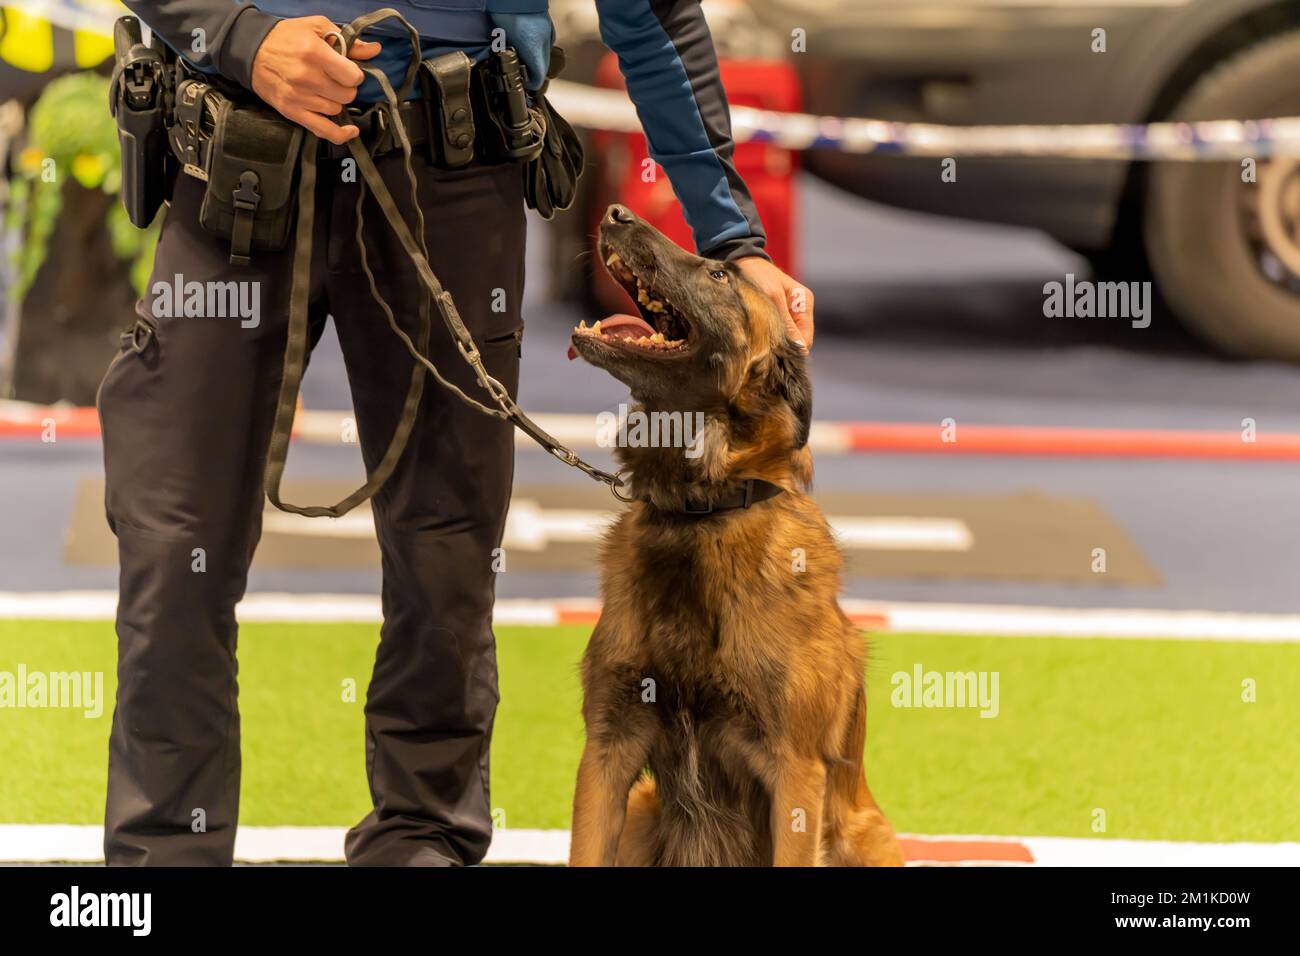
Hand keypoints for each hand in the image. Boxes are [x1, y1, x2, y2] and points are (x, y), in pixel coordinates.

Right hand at [250, 17, 380, 145]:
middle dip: (346, 88)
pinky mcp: (292, 112)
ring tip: (325, 90)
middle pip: (346, 95)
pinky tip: (350, 131)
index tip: (348, 70)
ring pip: (336, 110)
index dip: (354, 74)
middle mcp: (306, 77)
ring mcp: (298, 97)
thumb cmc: (286, 37)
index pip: (352, 76)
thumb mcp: (317, 28)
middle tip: (336, 80)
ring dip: (336, 101)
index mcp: (314, 52)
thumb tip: (374, 51)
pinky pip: (324, 130)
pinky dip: (340, 135)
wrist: (251, 50)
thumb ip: (348, 41)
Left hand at [737, 257, 813, 348]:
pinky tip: (757, 338)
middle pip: (797, 341)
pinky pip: (777, 333)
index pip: (805, 339)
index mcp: (804, 304)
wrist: (742, 261)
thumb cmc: (757, 276)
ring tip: (759, 345)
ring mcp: (789, 313)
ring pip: (786, 339)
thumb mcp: (772, 298)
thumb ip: (786, 324)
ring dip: (774, 344)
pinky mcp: (777, 315)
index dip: (792, 352)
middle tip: (763, 354)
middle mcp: (800, 310)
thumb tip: (800, 349)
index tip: (773, 358)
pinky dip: (769, 338)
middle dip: (783, 348)